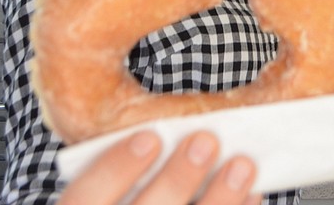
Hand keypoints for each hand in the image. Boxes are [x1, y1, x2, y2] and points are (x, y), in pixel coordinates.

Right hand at [60, 130, 261, 204]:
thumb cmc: (127, 201)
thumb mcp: (110, 189)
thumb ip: (129, 174)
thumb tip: (175, 135)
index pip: (83, 199)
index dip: (115, 169)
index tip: (150, 137)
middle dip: (176, 181)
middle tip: (205, 141)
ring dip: (219, 201)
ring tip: (242, 165)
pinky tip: (250, 196)